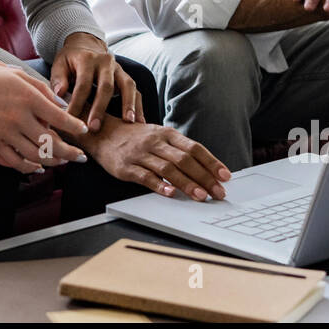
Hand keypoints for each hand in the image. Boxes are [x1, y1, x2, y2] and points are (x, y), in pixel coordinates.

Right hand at [0, 61, 88, 173]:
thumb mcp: (16, 73)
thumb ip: (40, 89)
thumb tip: (60, 104)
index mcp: (27, 98)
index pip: (59, 118)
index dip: (75, 127)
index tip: (83, 131)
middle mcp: (19, 118)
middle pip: (52, 143)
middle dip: (71, 153)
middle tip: (81, 157)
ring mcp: (6, 133)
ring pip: (36, 156)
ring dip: (54, 162)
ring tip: (64, 162)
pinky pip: (15, 161)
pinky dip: (30, 168)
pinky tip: (39, 168)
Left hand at [49, 33, 143, 131]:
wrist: (86, 45)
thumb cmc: (70, 60)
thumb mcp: (59, 64)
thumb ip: (59, 78)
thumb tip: (60, 94)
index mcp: (87, 59)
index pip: (83, 83)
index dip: (77, 102)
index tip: (71, 119)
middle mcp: (106, 62)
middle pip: (106, 86)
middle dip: (100, 108)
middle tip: (94, 127)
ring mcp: (119, 69)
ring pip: (127, 86)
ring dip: (128, 105)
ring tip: (128, 122)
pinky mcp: (126, 77)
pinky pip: (136, 91)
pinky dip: (138, 106)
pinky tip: (139, 122)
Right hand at [88, 119, 230, 201]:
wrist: (102, 133)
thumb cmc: (135, 137)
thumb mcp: (158, 136)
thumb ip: (178, 149)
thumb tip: (204, 167)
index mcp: (167, 134)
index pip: (194, 148)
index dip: (211, 162)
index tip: (225, 176)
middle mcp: (155, 142)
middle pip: (184, 160)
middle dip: (204, 177)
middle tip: (218, 192)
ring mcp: (141, 154)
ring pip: (168, 169)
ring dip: (187, 184)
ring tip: (201, 196)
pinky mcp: (127, 167)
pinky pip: (146, 177)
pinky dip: (160, 186)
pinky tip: (171, 194)